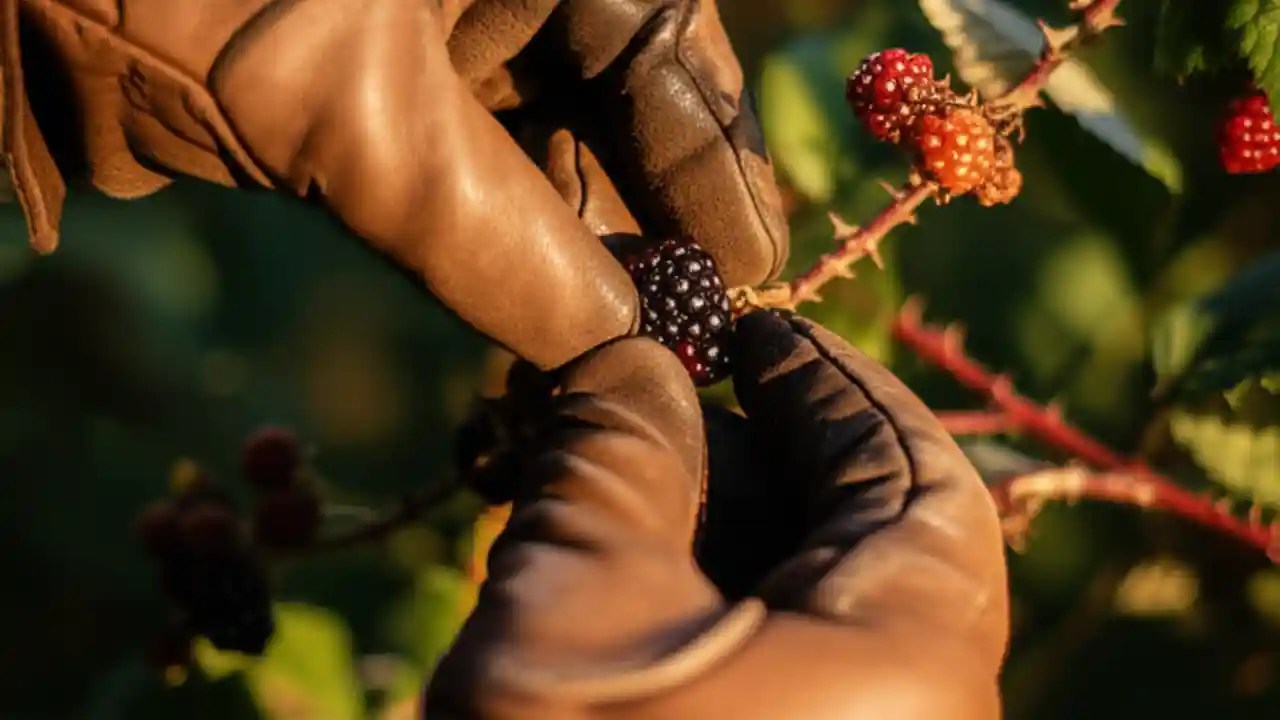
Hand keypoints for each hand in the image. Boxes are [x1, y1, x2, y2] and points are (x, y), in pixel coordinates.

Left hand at [7, 0, 787, 368]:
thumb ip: (502, 239)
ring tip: (630, 350)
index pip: (661, 48)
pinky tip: (544, 324)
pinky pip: (461, 181)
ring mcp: (428, 30)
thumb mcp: (357, 114)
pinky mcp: (361, 91)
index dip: (712, 173)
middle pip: (614, 105)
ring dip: (576, 254)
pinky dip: (497, 254)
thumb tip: (617, 351)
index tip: (751, 280)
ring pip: (539, 153)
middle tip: (697, 334)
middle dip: (649, 223)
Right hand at [427, 310, 1009, 718]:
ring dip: (703, 521)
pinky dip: (696, 599)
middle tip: (651, 386)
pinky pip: (770, 664)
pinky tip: (603, 552)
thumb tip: (628, 357)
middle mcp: (912, 717)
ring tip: (595, 460)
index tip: (750, 326)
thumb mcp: (573, 606)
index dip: (829, 383)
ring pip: (803, 601)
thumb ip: (614, 457)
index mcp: (910, 664)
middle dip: (748, 449)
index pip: (915, 476)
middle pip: (860, 535)